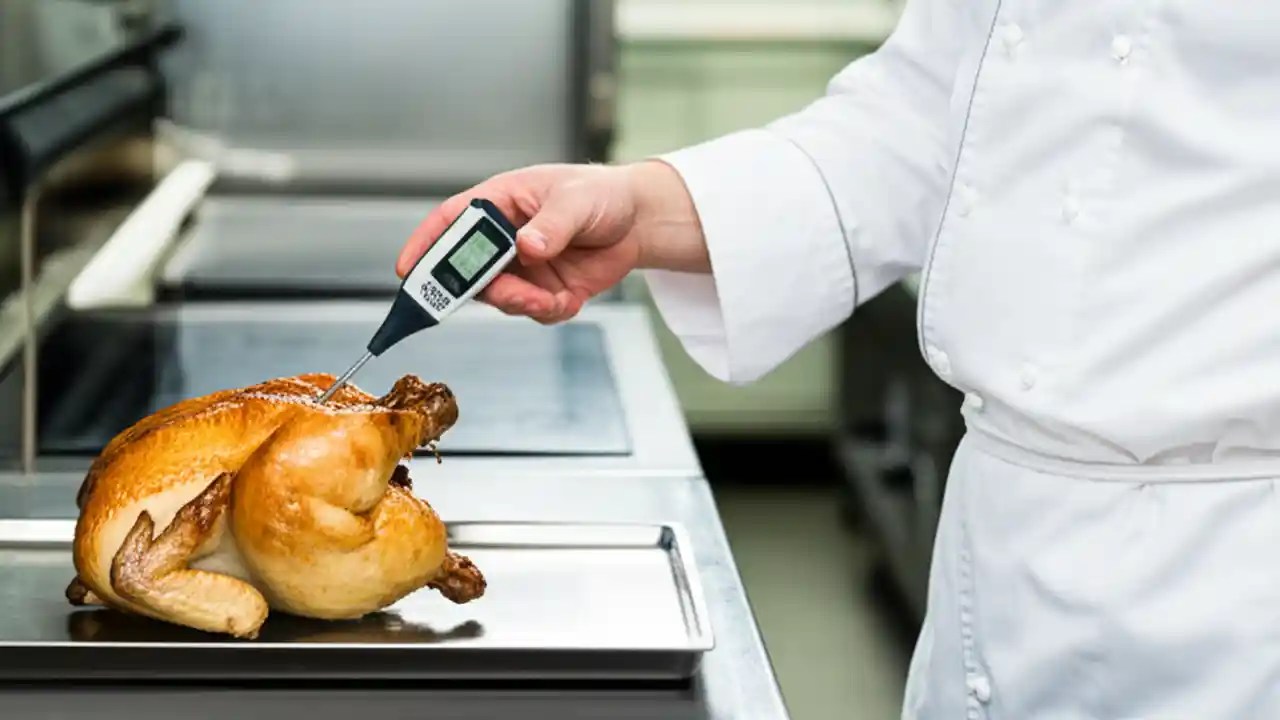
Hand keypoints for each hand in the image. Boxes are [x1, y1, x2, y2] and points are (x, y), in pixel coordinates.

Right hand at [396, 161, 706, 323]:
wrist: (638, 222)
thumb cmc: (602, 195)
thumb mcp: (577, 201)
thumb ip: (552, 225)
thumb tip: (528, 246)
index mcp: (499, 202)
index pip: (450, 222)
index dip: (424, 245)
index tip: (407, 271)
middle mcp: (503, 238)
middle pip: (469, 271)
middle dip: (483, 290)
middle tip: (510, 295)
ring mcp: (521, 267)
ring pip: (500, 298)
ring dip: (523, 304)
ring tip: (552, 298)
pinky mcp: (542, 291)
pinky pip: (533, 312)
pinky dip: (550, 312)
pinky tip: (572, 297)